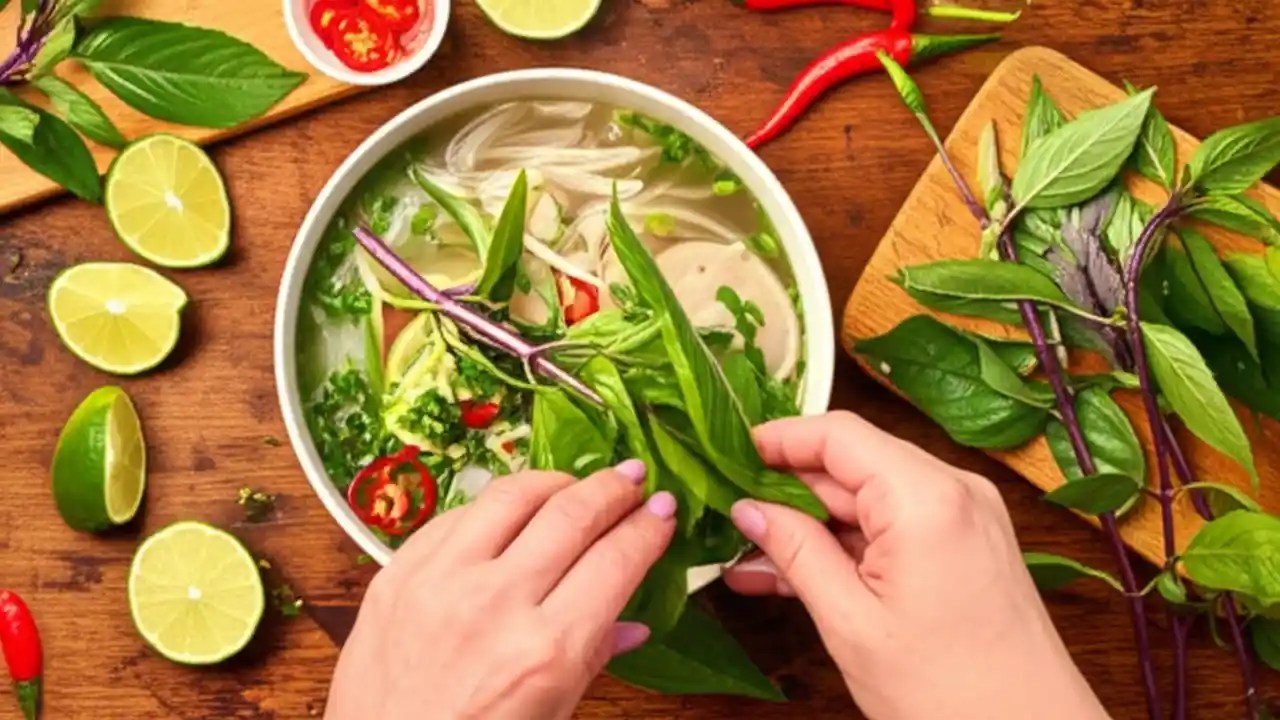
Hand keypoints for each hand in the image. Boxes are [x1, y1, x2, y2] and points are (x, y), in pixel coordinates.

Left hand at [326, 461, 676, 719]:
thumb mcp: (551, 715)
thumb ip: (592, 658)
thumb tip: (634, 622)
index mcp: (546, 652)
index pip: (615, 562)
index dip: (648, 528)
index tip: (665, 509)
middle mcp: (495, 604)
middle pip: (571, 515)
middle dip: (613, 489)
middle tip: (634, 478)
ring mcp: (440, 580)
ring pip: (512, 496)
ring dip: (556, 480)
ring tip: (578, 483)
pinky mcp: (397, 572)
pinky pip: (457, 515)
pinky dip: (495, 507)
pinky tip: (512, 512)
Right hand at [724, 412, 1108, 719]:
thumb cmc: (949, 693)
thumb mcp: (850, 622)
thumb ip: (796, 552)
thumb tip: (748, 509)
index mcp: (926, 498)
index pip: (838, 435)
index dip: (779, 438)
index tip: (728, 453)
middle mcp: (953, 490)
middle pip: (852, 463)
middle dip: (787, 488)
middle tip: (726, 513)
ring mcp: (964, 515)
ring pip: (868, 497)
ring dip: (811, 523)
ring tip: (747, 557)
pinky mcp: (964, 543)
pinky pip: (892, 525)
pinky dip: (846, 544)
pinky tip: (794, 572)